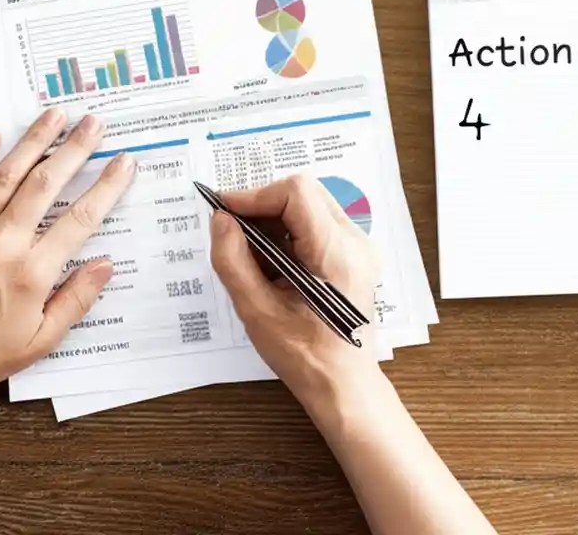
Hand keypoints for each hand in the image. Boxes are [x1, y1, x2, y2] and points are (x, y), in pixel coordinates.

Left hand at [0, 108, 134, 424]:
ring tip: (53, 115)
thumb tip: (105, 265)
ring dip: (32, 142)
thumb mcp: (39, 341)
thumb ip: (75, 299)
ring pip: (6, 176)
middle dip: (74, 149)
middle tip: (94, 123)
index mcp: (32, 273)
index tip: (124, 164)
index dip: (107, 187)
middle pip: (45, 184)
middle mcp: (1, 244)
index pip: (80, 219)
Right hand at [208, 175, 382, 405]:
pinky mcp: (352, 255)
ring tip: (250, 254)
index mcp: (337, 254)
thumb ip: (234, 262)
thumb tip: (220, 220)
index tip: (224, 212)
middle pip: (303, 193)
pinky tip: (270, 264)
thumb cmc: (305, 356)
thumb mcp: (258, 312)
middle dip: (262, 205)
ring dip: (273, 219)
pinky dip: (287, 233)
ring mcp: (357, 247)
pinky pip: (316, 224)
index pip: (296, 194)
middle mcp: (354, 242)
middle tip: (232, 230)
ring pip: (309, 205)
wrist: (344, 384)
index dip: (254, 196)